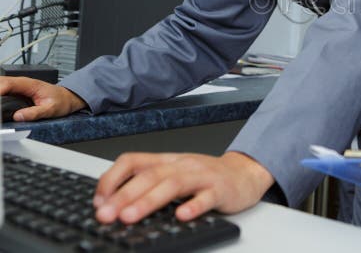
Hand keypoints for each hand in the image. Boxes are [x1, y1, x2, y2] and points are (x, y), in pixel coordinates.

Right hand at [0, 75, 86, 120]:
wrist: (67, 98)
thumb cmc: (61, 101)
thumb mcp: (51, 109)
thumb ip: (35, 113)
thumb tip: (18, 116)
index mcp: (31, 84)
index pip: (9, 84)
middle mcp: (23, 83)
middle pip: (2, 82)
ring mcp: (19, 86)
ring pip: (1, 84)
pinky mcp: (17, 91)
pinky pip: (4, 90)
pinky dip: (0, 94)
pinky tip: (0, 103)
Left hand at [94, 151, 273, 223]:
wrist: (245, 173)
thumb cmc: (207, 177)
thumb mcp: (176, 174)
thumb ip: (149, 184)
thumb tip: (111, 204)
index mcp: (168, 161)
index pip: (133, 161)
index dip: (112, 178)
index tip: (98, 200)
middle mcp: (183, 165)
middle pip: (150, 175)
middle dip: (124, 195)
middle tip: (105, 215)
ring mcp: (203, 176)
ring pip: (173, 184)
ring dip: (149, 201)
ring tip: (130, 217)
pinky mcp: (221, 189)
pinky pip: (207, 197)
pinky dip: (194, 206)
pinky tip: (181, 216)